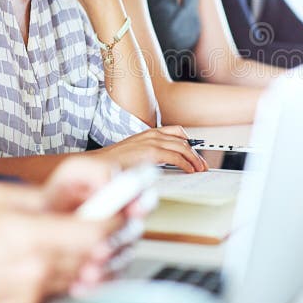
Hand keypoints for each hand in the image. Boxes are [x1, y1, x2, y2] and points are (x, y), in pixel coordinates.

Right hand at [0, 181, 121, 302]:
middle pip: (94, 258)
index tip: (122, 217)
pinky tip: (38, 275)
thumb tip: (79, 191)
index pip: (98, 233)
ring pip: (79, 279)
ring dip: (82, 266)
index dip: (116, 224)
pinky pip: (56, 298)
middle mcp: (37, 269)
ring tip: (59, 252)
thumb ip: (42, 196)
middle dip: (102, 244)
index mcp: (32, 234)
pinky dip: (56, 287)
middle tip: (101, 233)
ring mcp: (32, 297)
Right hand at [93, 126, 208, 172]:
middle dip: (195, 154)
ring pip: (182, 148)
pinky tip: (189, 171)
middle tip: (202, 164)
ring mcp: (152, 142)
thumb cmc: (114, 161)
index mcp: (149, 133)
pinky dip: (185, 164)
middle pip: (183, 141)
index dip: (189, 142)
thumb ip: (150, 153)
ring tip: (199, 169)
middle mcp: (152, 134)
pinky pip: (176, 157)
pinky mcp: (151, 152)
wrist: (100, 163)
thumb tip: (164, 163)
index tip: (195, 153)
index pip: (177, 132)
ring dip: (193, 160)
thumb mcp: (136, 152)